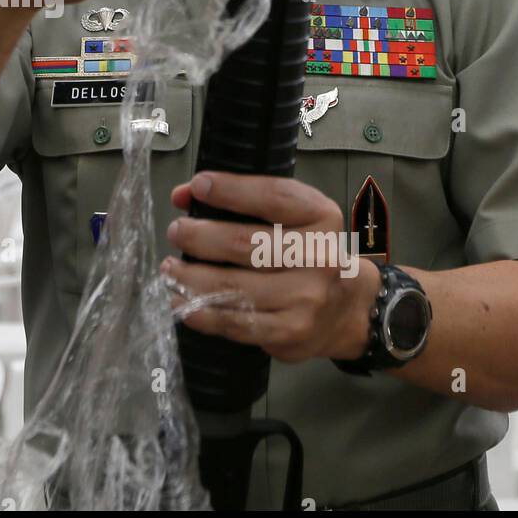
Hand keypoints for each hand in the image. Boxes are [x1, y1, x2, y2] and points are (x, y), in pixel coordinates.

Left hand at [162, 171, 379, 362]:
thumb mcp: (292, 215)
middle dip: (199, 236)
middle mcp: (319, 257)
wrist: (347, 308)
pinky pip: (233, 322)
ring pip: (232, 286)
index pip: (272, 197)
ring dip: (189, 277)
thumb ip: (242, 197)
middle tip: (177, 232)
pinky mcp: (288, 331)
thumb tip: (184, 194)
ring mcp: (305, 298)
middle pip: (244, 244)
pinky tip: (181, 302)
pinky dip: (200, 312)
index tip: (198, 186)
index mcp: (321, 218)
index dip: (230, 190)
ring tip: (170, 269)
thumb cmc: (308, 253)